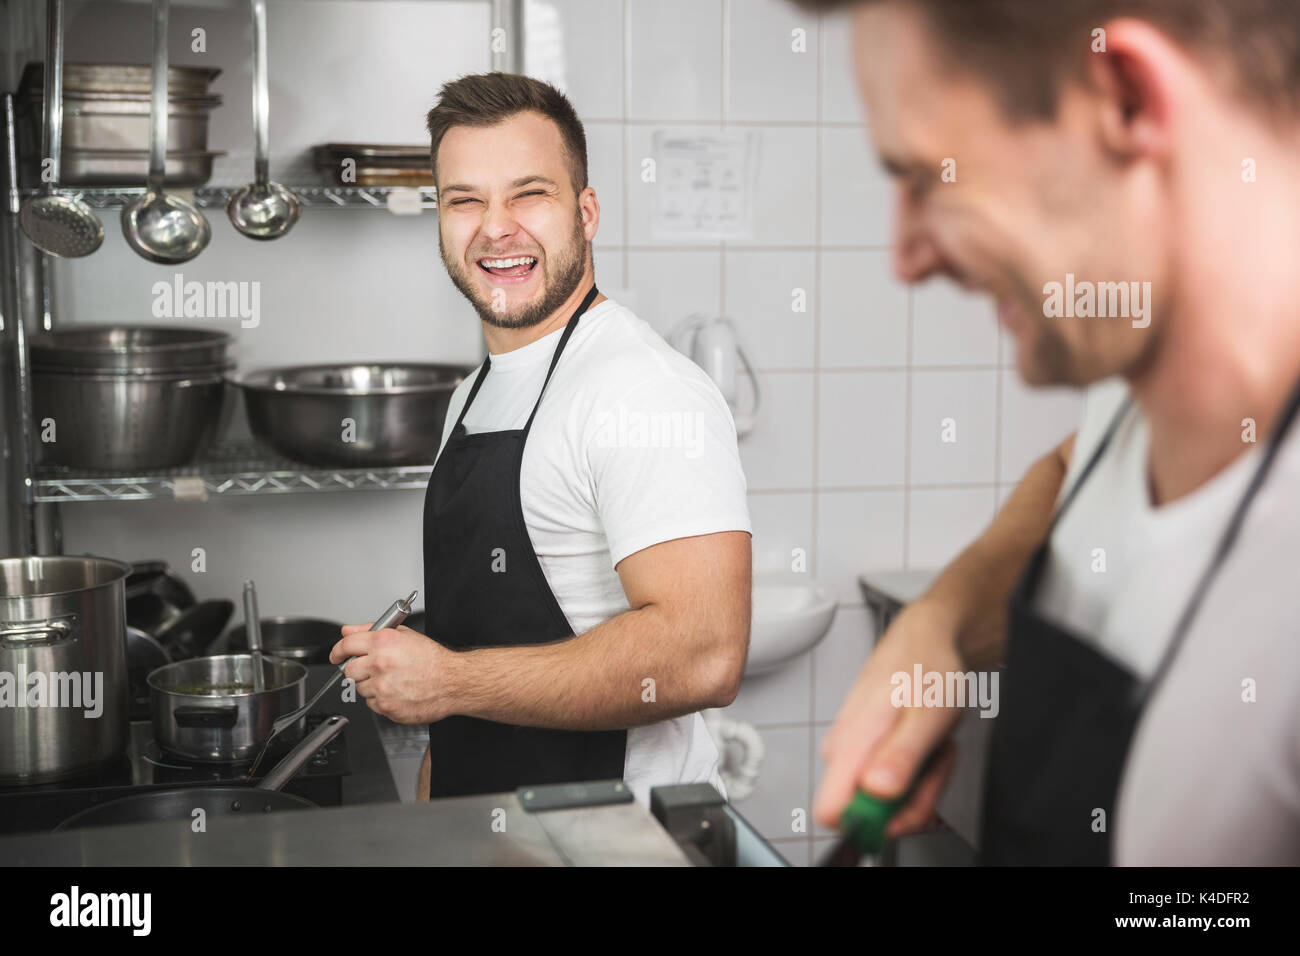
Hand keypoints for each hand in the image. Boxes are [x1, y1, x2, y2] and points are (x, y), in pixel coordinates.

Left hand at [330, 622, 452, 724]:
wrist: (452, 682)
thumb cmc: (433, 660)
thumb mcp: (403, 635)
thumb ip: (371, 630)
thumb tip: (349, 631)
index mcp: (383, 642)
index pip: (346, 645)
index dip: (337, 651)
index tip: (336, 656)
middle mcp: (380, 663)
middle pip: (349, 670)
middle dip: (357, 669)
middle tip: (373, 669)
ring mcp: (382, 687)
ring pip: (360, 688)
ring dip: (371, 685)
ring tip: (393, 680)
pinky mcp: (386, 706)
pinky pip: (372, 704)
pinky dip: (381, 700)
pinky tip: (397, 692)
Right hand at [813, 598, 965, 838]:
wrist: (926, 639)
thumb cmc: (927, 667)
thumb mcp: (928, 713)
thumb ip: (902, 756)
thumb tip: (876, 791)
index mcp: (852, 741)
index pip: (830, 809)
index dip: (871, 821)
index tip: (902, 806)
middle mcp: (844, 747)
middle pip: (869, 810)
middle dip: (911, 796)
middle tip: (932, 760)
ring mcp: (853, 748)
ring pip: (885, 796)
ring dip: (920, 779)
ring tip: (932, 743)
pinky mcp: (865, 748)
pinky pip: (891, 780)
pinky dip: (918, 768)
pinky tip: (925, 741)